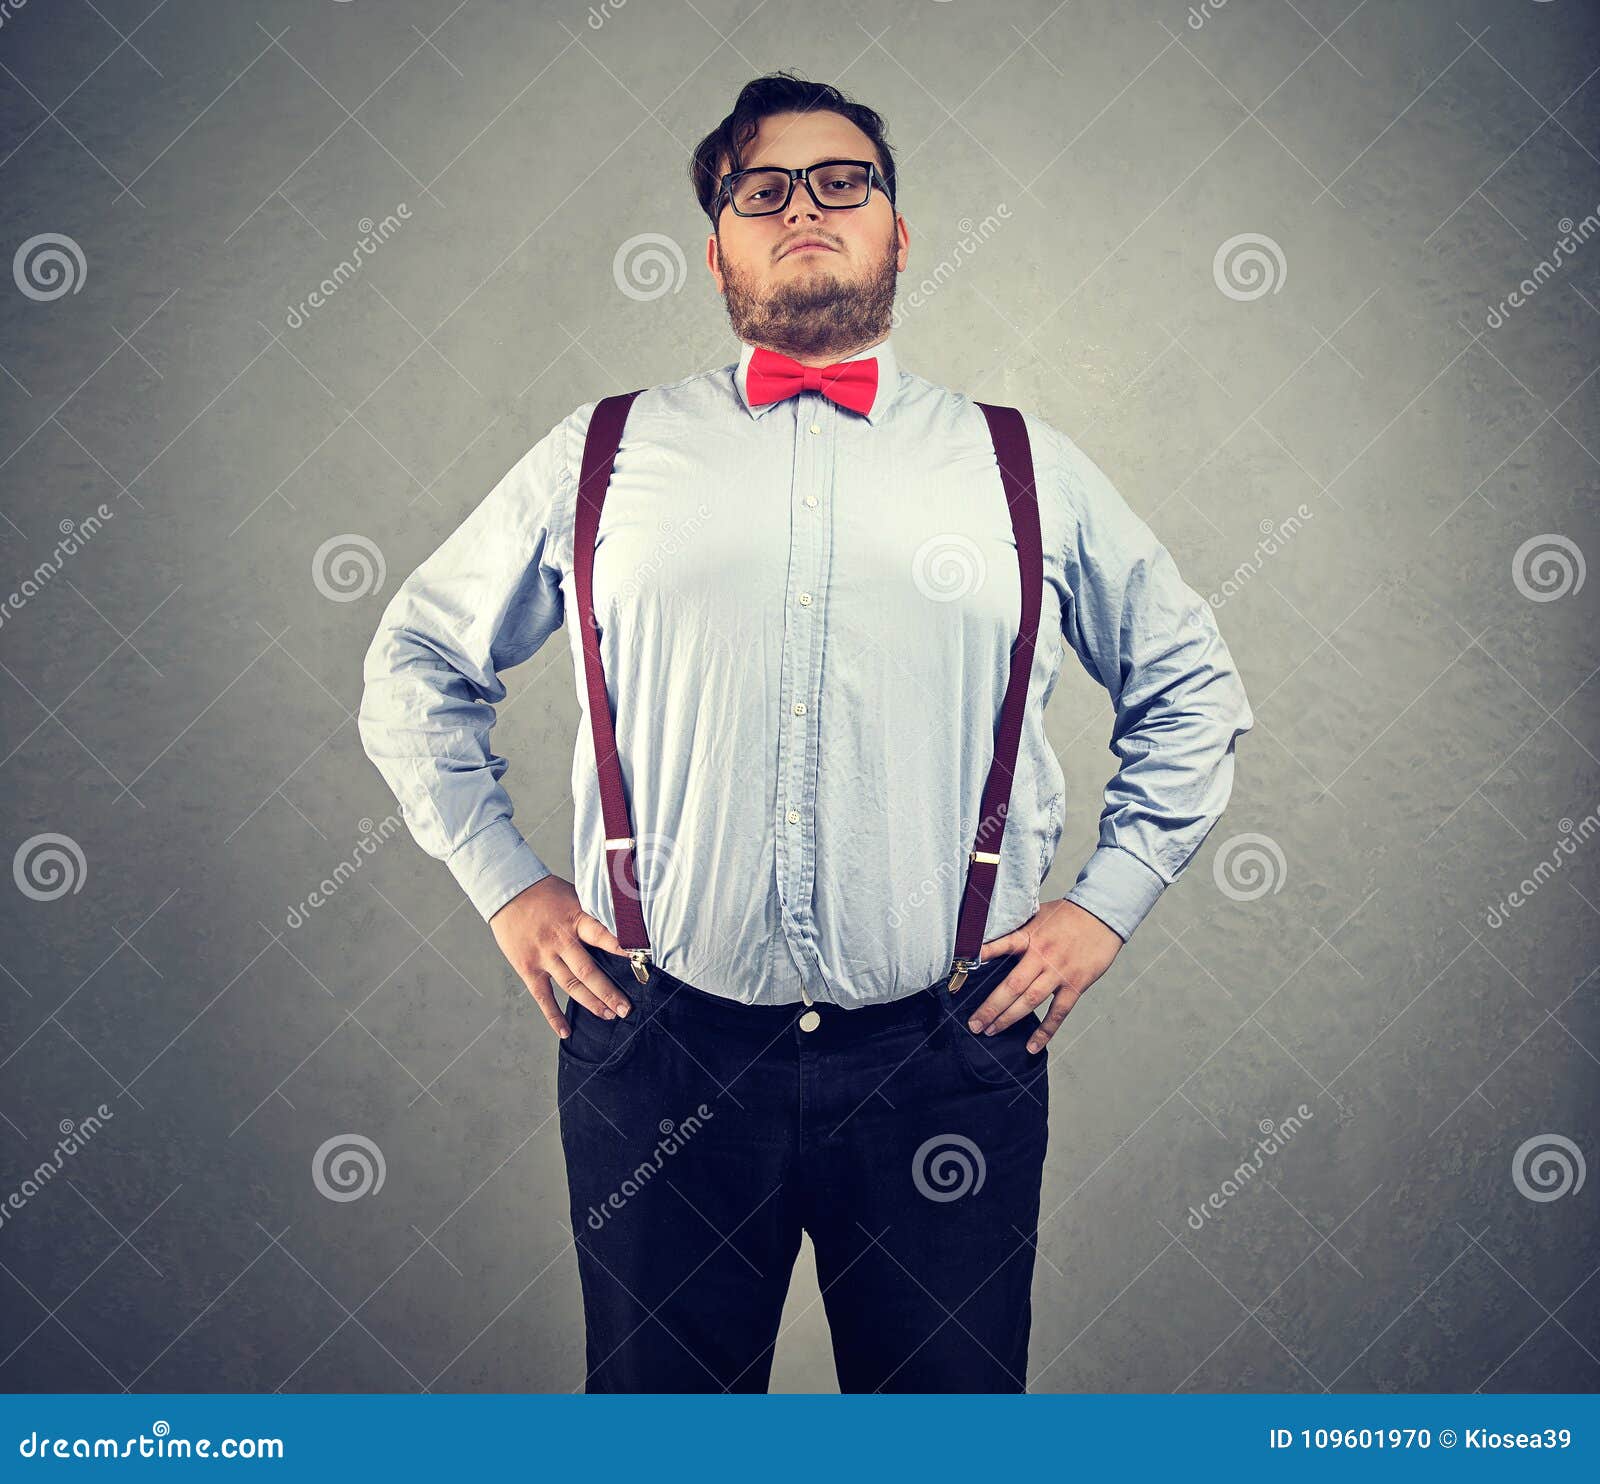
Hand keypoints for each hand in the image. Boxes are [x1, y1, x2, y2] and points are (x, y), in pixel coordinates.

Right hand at [489, 875, 634, 1038]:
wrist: (507, 890)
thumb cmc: (544, 892)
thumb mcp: (574, 894)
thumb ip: (592, 913)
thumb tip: (622, 922)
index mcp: (575, 919)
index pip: (603, 936)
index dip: (622, 950)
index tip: (640, 963)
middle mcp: (560, 940)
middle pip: (588, 971)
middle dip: (609, 992)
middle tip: (626, 1008)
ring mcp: (544, 956)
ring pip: (571, 986)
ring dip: (591, 1003)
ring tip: (610, 1015)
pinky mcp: (528, 968)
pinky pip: (542, 996)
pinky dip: (554, 1016)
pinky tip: (566, 1031)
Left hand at [966, 898, 1124, 1053]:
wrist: (1102, 914)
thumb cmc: (1068, 914)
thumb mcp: (1038, 914)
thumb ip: (1019, 930)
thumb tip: (992, 938)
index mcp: (1030, 936)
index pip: (1001, 946)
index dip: (982, 956)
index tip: (960, 969)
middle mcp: (1042, 956)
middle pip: (1012, 986)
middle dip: (990, 1007)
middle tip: (974, 1024)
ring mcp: (1059, 972)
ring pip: (1030, 1001)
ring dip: (1009, 1018)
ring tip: (991, 1031)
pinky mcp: (1075, 984)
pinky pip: (1058, 1012)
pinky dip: (1045, 1031)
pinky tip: (1032, 1046)